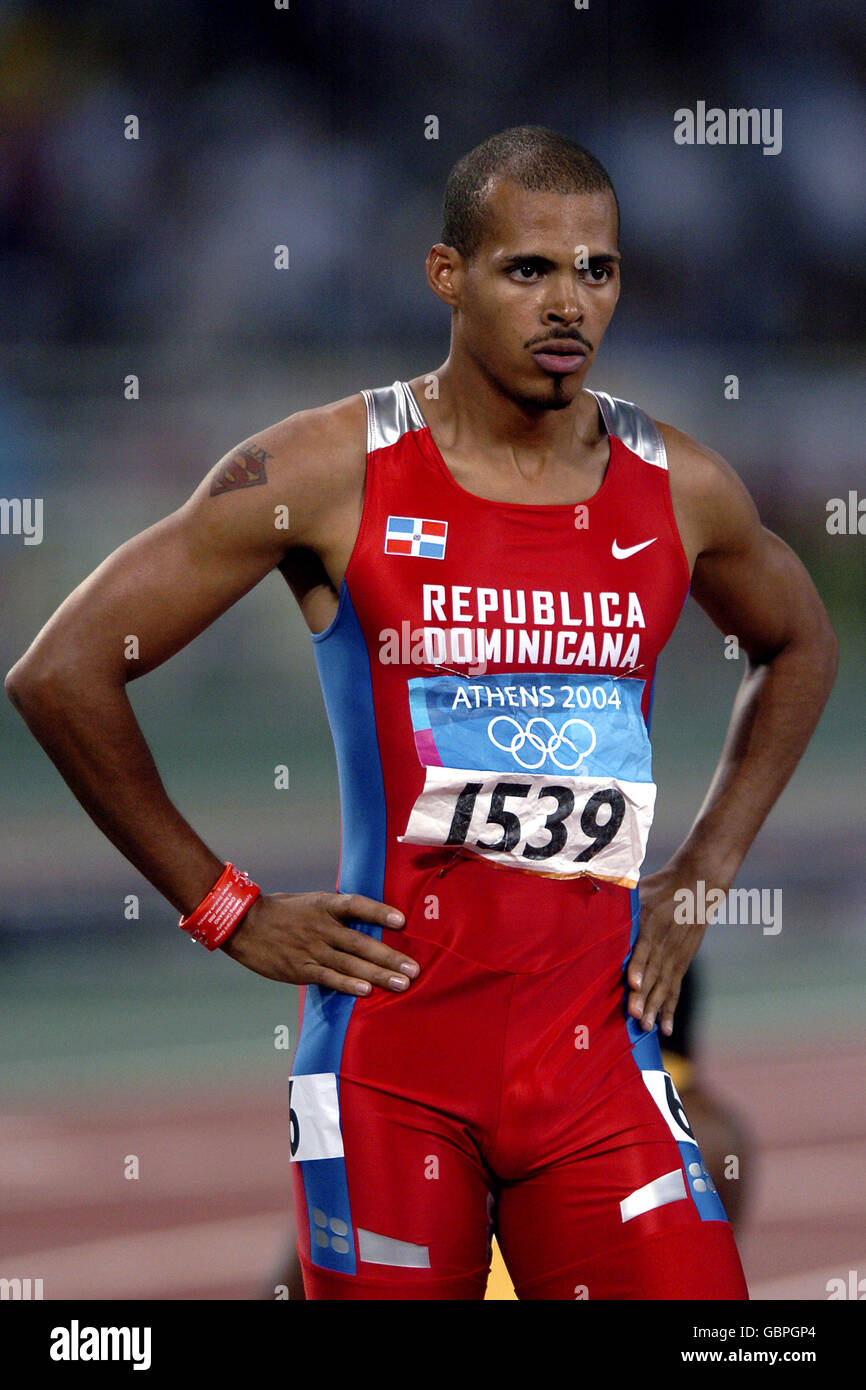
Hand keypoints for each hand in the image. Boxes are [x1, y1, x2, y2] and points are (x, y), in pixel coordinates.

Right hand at [220, 890, 418, 995]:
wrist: (243, 924)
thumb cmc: (279, 911)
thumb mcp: (309, 902)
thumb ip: (335, 911)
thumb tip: (363, 920)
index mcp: (325, 905)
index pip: (357, 905)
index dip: (380, 912)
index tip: (402, 921)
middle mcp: (322, 927)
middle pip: (362, 942)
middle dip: (390, 957)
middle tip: (414, 969)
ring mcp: (312, 949)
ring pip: (351, 963)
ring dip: (378, 975)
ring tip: (401, 984)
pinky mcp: (300, 969)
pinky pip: (329, 977)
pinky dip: (348, 984)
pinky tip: (366, 991)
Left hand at [626, 861, 714, 1036]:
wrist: (696, 885)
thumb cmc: (659, 887)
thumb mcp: (638, 890)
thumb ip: (618, 904)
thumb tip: (586, 911)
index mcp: (651, 921)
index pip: (644, 946)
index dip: (638, 965)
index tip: (631, 982)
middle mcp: (664, 941)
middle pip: (653, 971)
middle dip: (643, 994)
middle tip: (634, 1015)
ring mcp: (675, 954)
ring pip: (664, 984)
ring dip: (654, 1006)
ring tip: (646, 1026)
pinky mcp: (682, 963)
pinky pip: (675, 989)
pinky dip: (670, 1009)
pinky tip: (666, 1028)